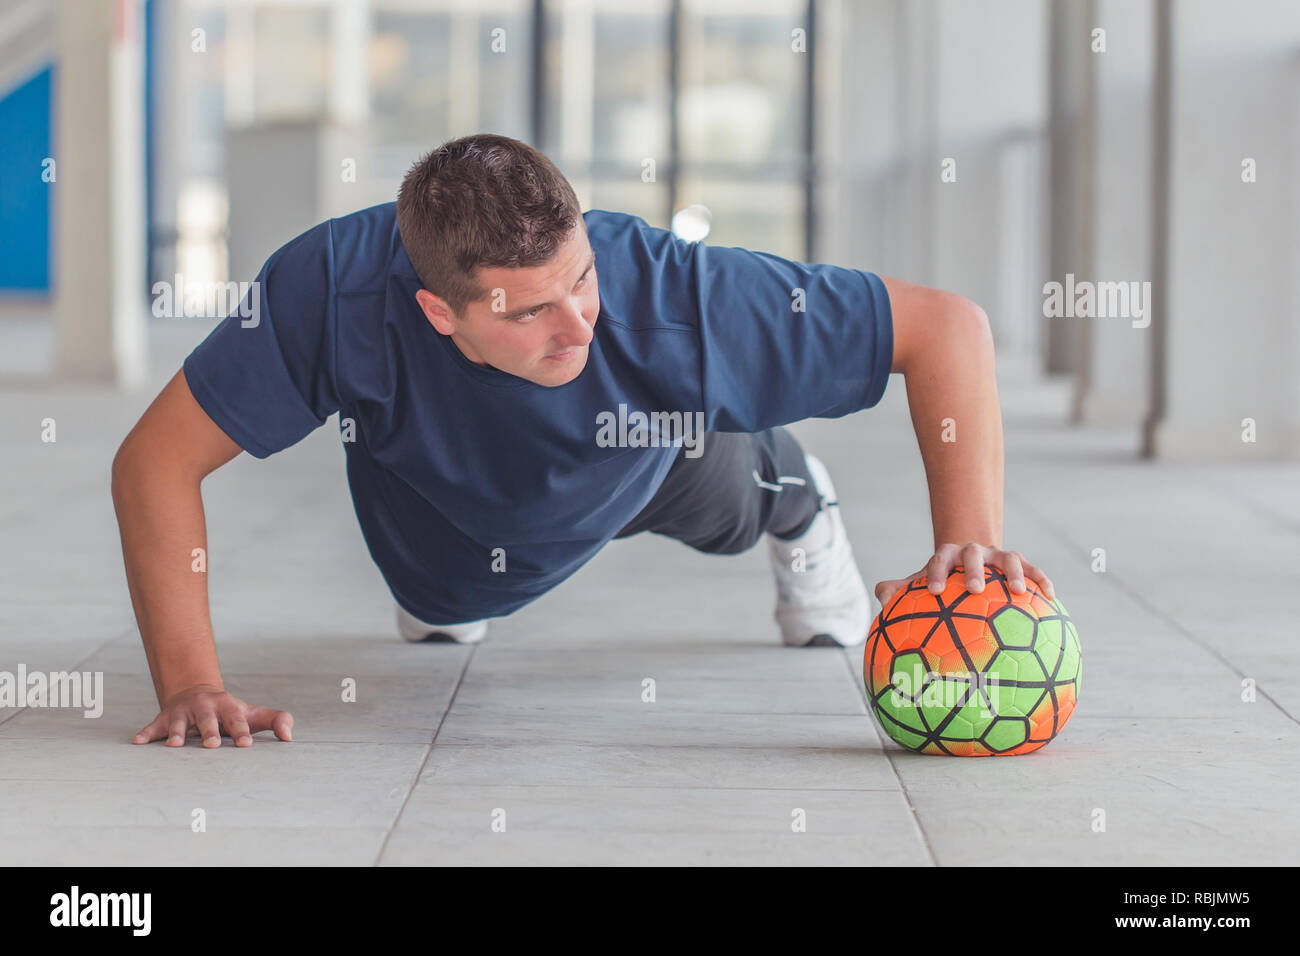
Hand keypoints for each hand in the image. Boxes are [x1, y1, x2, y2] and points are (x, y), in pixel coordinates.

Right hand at [132, 684, 293, 747]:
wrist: (198, 693)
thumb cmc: (231, 712)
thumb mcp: (254, 713)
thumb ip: (277, 720)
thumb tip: (290, 738)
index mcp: (228, 707)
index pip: (237, 719)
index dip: (241, 731)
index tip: (245, 744)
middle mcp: (205, 708)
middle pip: (208, 720)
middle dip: (210, 732)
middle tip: (212, 745)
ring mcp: (183, 713)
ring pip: (180, 723)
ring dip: (178, 733)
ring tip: (175, 746)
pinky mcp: (165, 719)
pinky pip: (154, 727)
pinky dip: (146, 734)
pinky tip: (137, 743)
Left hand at [874, 541, 1055, 606]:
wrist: (969, 558)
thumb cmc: (943, 579)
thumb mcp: (921, 582)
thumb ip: (900, 590)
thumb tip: (880, 597)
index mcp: (947, 556)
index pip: (939, 559)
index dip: (936, 573)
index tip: (934, 591)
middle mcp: (973, 552)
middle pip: (973, 556)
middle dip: (974, 570)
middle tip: (975, 589)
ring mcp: (997, 555)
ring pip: (1008, 558)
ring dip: (1014, 573)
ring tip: (1019, 592)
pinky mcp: (1019, 561)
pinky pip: (1033, 569)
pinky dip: (1042, 579)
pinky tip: (1052, 597)